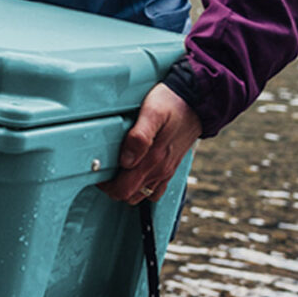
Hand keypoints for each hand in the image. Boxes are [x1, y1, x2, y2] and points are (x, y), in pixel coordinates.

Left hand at [99, 83, 201, 204]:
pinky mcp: (170, 168)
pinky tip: (135, 174)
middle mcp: (160, 170)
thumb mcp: (152, 112)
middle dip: (112, 188)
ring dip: (126, 188)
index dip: (106, 185)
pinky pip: (155, 190)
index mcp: (153, 159)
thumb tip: (126, 160)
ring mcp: (166, 171)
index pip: (122, 189)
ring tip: (116, 171)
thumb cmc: (172, 103)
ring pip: (140, 195)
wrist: (198, 101)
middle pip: (129, 195)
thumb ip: (139, 137)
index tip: (99, 170)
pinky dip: (142, 188)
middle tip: (103, 170)